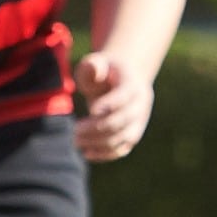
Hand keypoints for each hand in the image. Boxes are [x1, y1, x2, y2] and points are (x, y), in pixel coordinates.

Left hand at [71, 47, 155, 161]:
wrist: (121, 81)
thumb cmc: (104, 71)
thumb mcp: (96, 63)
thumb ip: (93, 65)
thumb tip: (94, 70)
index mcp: (133, 84)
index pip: (125, 96)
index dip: (110, 104)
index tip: (91, 109)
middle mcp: (140, 105)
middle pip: (123, 120)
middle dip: (98, 127)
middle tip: (75, 129)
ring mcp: (139, 122)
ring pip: (123, 137)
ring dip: (99, 142)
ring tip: (76, 141)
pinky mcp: (133, 135)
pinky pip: (122, 149)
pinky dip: (105, 154)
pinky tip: (86, 153)